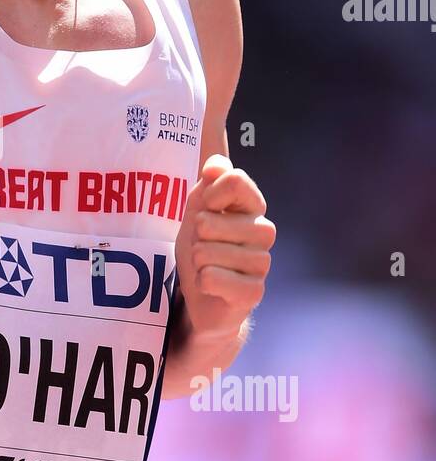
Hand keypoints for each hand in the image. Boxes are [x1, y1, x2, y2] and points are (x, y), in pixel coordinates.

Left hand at [175, 154, 275, 338]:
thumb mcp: (198, 209)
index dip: (207, 196)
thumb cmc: (204, 247)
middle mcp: (264, 232)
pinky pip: (211, 279)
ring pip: (205, 253)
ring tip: (207, 267)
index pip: (235, 181)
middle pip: (209, 222)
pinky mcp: (253, 292)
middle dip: (195, 237)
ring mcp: (262, 263)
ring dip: (197, 261)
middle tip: (204, 246)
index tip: (206, 209)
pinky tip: (212, 285)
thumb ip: (208, 182)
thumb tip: (216, 165)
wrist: (204, 294)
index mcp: (253, 207)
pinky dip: (202, 282)